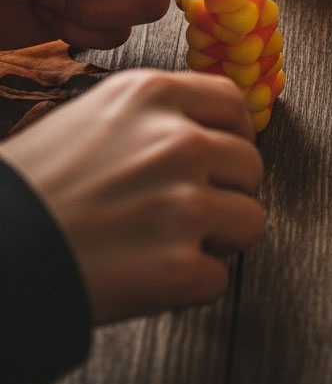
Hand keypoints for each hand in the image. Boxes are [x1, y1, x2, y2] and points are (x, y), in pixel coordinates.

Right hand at [0, 70, 264, 322]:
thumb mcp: (88, 117)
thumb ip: (152, 116)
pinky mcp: (178, 267)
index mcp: (151, 95)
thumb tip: (204, 129)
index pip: (232, 102)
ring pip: (250, 220)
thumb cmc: (30, 189)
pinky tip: (149, 276)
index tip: (225, 153)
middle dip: (225, 191)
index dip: (234, 133)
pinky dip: (189, 287)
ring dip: (218, 239)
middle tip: (185, 211)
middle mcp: (176, 141)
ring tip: (169, 244)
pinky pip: (218, 278)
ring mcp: (182, 204)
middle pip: (250, 164)